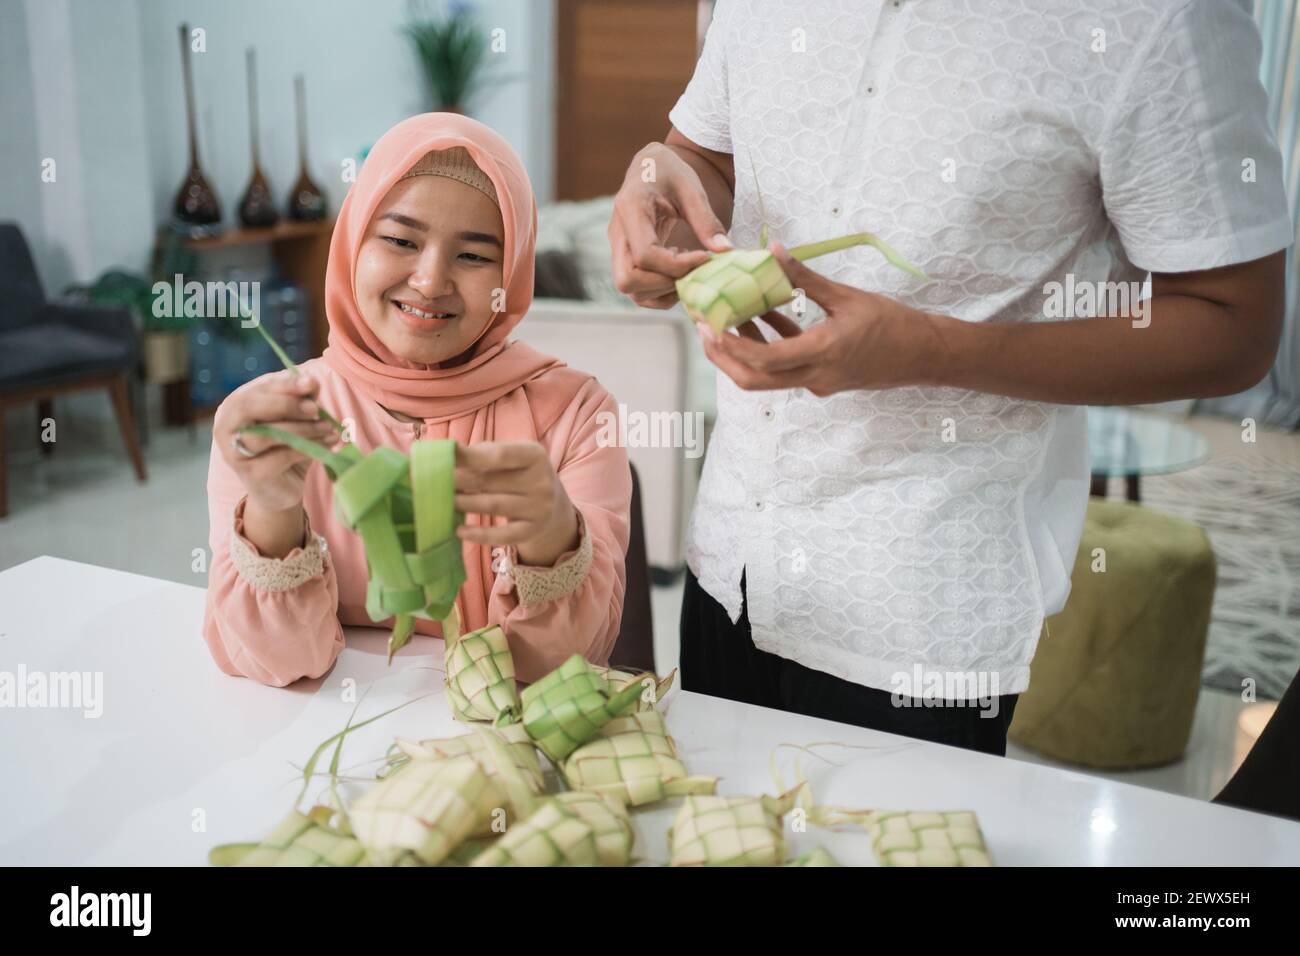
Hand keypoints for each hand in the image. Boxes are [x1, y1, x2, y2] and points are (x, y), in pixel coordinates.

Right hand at [214, 369, 335, 512]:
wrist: (282, 489)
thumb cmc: (286, 447)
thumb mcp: (296, 419)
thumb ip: (300, 399)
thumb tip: (311, 383)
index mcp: (234, 406)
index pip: (256, 389)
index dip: (284, 384)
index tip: (312, 384)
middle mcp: (225, 427)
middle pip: (248, 407)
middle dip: (286, 404)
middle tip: (315, 409)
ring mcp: (233, 452)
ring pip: (266, 434)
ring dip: (302, 429)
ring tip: (328, 428)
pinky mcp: (250, 474)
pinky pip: (281, 457)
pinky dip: (308, 448)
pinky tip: (327, 445)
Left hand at [453, 442, 579, 566]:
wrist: (551, 503)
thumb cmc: (517, 474)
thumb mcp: (508, 457)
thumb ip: (480, 454)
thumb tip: (445, 455)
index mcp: (534, 454)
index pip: (499, 455)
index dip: (469, 456)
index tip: (444, 458)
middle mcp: (542, 480)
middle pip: (491, 481)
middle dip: (459, 482)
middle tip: (433, 484)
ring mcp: (540, 507)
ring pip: (493, 506)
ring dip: (464, 504)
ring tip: (442, 503)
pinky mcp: (533, 530)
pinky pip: (503, 535)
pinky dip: (479, 534)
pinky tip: (459, 531)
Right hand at [609, 142, 732, 308]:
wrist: (650, 167)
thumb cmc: (670, 172)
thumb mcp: (691, 188)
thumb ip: (706, 220)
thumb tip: (724, 251)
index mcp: (630, 208)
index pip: (644, 254)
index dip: (676, 265)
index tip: (704, 257)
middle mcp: (617, 233)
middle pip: (627, 280)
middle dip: (664, 283)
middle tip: (692, 268)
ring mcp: (618, 250)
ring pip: (631, 290)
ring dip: (664, 288)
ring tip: (687, 264)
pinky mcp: (625, 260)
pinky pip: (637, 291)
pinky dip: (661, 293)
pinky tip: (679, 271)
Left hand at [696, 243, 937, 395]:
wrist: (922, 355)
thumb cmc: (892, 323)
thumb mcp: (846, 296)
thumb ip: (804, 277)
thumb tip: (773, 249)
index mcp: (823, 353)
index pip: (765, 359)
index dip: (732, 346)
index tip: (709, 327)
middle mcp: (815, 375)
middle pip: (754, 380)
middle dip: (724, 358)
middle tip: (704, 329)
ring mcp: (817, 382)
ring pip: (767, 378)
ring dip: (743, 352)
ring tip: (724, 320)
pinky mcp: (821, 380)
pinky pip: (785, 368)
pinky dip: (769, 347)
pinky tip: (761, 319)